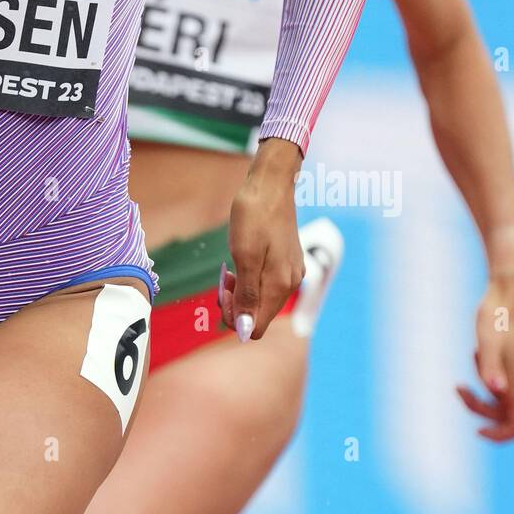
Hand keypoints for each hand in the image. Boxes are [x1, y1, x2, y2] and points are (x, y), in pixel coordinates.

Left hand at [220, 138, 304, 340]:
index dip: (235, 318)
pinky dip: (251, 279)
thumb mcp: (244, 256)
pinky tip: (241, 262)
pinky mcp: (288, 260)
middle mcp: (291, 282)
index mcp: (280, 285)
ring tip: (229, 270)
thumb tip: (245, 330)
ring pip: (263, 299)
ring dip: (243, 292)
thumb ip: (247, 295)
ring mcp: (291, 271)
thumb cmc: (254, 215)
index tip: (222, 294)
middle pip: (260, 314)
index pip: (256, 327)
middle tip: (224, 278)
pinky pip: (268, 283)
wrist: (270, 183)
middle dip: (237, 304)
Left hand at [456, 276, 513, 441]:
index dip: (501, 435)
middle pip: (508, 411)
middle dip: (481, 403)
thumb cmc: (496, 312)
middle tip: (457, 387)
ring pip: (510, 393)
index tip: (478, 431)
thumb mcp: (486, 338)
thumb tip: (494, 389)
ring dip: (487, 382)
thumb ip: (489, 365)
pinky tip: (485, 349)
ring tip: (476, 352)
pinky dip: (496, 372)